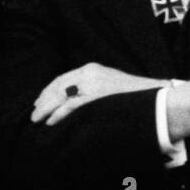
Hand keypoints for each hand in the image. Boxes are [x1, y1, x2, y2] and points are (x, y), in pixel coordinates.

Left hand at [31, 62, 165, 125]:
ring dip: (47, 108)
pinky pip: (70, 106)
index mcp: (91, 69)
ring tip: (38, 119)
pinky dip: (58, 114)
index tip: (40, 100)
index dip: (49, 90)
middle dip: (44, 100)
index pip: (63, 79)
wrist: (155, 96)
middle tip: (35, 112)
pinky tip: (51, 121)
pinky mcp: (95, 97)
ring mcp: (91, 84)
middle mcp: (89, 73)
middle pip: (58, 86)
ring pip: (61, 96)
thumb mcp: (110, 85)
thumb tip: (76, 101)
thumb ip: (93, 89)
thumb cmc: (134, 95)